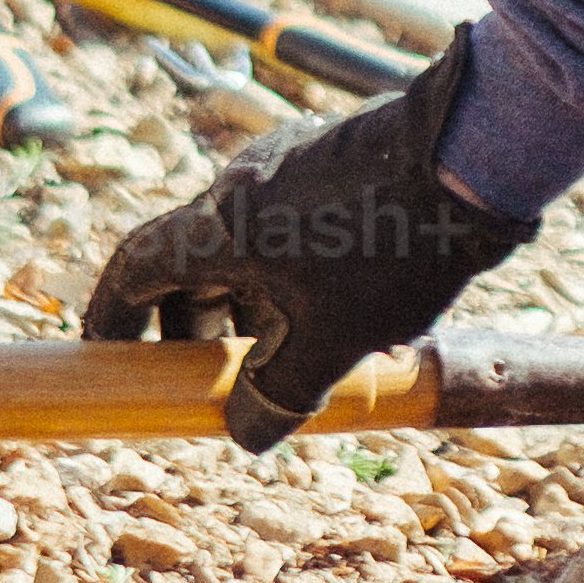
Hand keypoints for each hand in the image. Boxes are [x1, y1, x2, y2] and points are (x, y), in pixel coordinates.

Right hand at [81, 28, 538, 451]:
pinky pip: (289, 224)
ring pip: (246, 244)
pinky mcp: (334, 155)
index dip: (112, 314)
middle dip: (194, 323)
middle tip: (217, 375)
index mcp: (221, 223)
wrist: (476, 151)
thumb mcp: (331, 342)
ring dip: (253, 303)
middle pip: (190, 258)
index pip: (135, 266)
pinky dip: (293, 273)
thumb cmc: (395, 248)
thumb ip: (277, 393)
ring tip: (297, 357)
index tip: (106, 352)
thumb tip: (245, 432)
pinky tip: (349, 315)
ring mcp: (290, 160)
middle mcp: (242, 180)